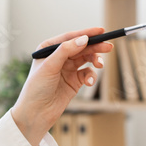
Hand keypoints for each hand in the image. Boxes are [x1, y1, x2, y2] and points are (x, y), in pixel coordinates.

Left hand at [9, 27, 111, 145]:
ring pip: (86, 59)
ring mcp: (67, 69)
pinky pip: (87, 74)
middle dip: (95, 47)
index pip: (70, 37)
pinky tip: (89, 82)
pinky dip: (91, 76)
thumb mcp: (50, 66)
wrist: (36, 114)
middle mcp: (59, 57)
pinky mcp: (74, 81)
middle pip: (81, 47)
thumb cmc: (36, 88)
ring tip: (100, 65)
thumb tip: (84, 39)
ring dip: (95, 60)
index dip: (86, 33)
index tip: (101, 31)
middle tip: (108, 47)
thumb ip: (66, 50)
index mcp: (49, 48)